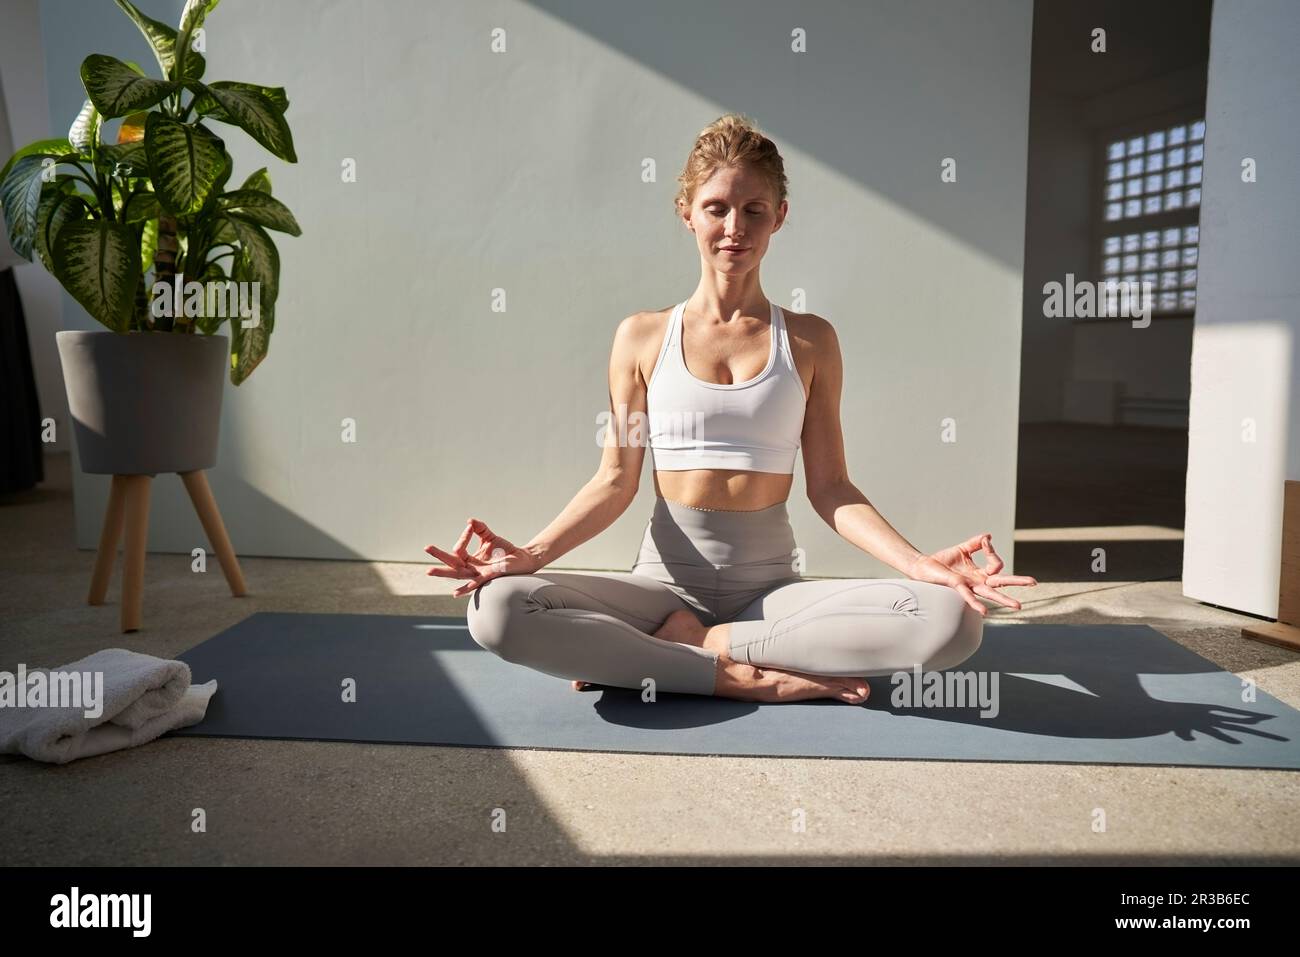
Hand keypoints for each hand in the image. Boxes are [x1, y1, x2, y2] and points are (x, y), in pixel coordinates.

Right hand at [425, 518, 541, 597]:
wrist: (522, 559)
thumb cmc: (505, 550)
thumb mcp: (490, 537)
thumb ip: (480, 529)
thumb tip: (470, 520)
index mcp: (471, 559)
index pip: (459, 549)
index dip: (463, 537)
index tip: (470, 526)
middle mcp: (472, 568)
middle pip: (451, 563)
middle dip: (439, 555)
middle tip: (426, 547)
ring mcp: (479, 573)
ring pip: (458, 574)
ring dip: (444, 572)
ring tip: (430, 570)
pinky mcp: (489, 576)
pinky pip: (475, 583)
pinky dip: (466, 587)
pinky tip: (456, 593)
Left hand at [906, 532, 1036, 615]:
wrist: (923, 567)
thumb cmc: (943, 561)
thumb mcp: (962, 549)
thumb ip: (976, 543)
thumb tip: (988, 537)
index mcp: (979, 574)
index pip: (997, 565)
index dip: (993, 552)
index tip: (985, 542)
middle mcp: (977, 582)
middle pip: (1001, 582)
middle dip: (1017, 582)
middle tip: (1034, 582)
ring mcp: (968, 586)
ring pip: (990, 593)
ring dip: (1003, 600)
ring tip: (1017, 606)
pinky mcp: (957, 587)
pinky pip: (969, 597)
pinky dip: (976, 604)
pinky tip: (985, 612)